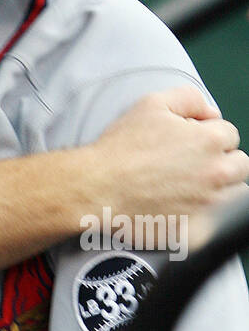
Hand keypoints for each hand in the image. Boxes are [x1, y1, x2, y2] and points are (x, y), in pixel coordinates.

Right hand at [93, 86, 248, 222]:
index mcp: (209, 142)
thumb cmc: (121, 149)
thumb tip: (210, 112)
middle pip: (239, 166)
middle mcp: (215, 174)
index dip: (208, 134)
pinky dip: (202, 217)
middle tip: (193, 163)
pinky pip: (213, 225)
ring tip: (185, 185)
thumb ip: (190, 99)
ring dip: (217, 188)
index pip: (230, 134)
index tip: (191, 141)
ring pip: (232, 195)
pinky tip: (179, 207)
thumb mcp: (152, 103)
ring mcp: (207, 205)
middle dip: (221, 161)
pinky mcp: (195, 231)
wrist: (97, 187)